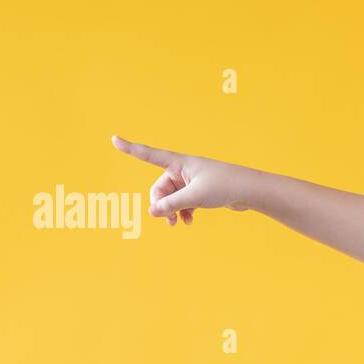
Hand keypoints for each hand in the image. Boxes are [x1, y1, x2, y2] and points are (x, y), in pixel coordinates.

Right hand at [111, 135, 258, 225]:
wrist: (249, 191)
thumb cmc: (224, 186)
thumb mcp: (195, 197)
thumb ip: (172, 205)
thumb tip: (152, 212)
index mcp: (180, 162)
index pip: (150, 155)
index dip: (131, 149)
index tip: (114, 139)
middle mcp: (183, 169)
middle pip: (160, 188)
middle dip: (161, 205)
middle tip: (168, 222)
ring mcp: (191, 181)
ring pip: (171, 198)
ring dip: (172, 211)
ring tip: (177, 224)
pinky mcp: (200, 191)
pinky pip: (183, 202)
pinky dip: (183, 212)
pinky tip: (189, 222)